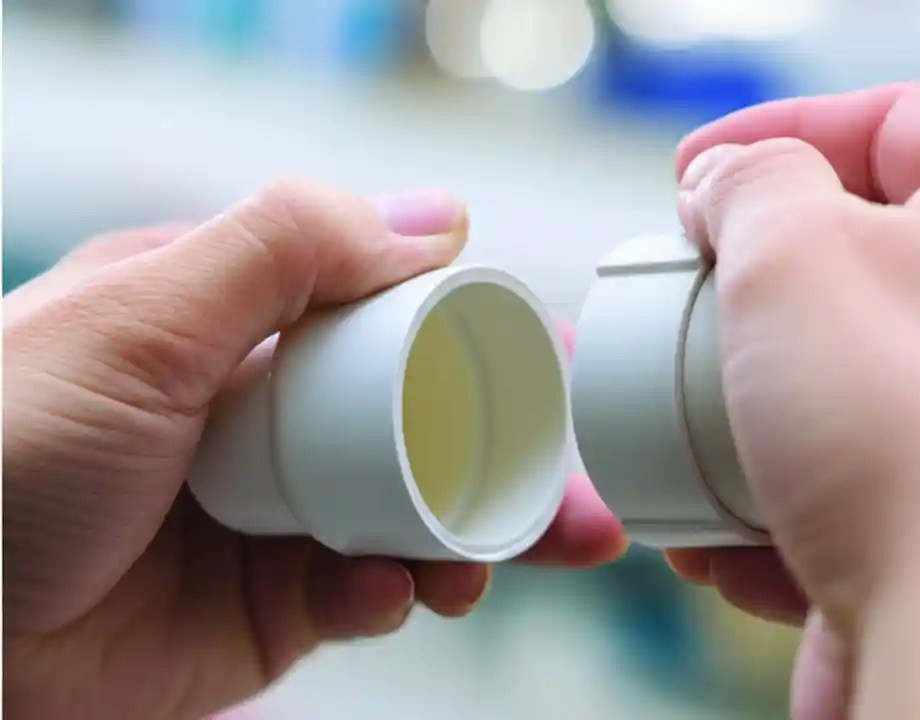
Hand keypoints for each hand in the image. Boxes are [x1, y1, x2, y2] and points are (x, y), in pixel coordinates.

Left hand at [2, 181, 625, 719]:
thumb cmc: (1, 456)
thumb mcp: (136, 316)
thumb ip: (283, 247)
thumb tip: (435, 218)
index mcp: (235, 321)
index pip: (389, 311)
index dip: (483, 335)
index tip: (559, 363)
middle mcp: (264, 413)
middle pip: (422, 423)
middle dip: (511, 457)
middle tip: (578, 490)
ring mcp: (273, 511)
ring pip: (411, 514)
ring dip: (470, 537)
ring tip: (492, 558)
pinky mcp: (268, 606)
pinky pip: (364, 593)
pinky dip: (392, 594)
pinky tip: (384, 594)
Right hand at [665, 84, 919, 718]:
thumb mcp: (792, 256)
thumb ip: (755, 185)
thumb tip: (740, 187)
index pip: (904, 123)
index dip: (781, 134)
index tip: (694, 180)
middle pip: (898, 274)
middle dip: (774, 304)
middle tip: (697, 320)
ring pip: (895, 407)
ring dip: (780, 429)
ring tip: (701, 463)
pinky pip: (914, 510)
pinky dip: (824, 520)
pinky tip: (747, 551)